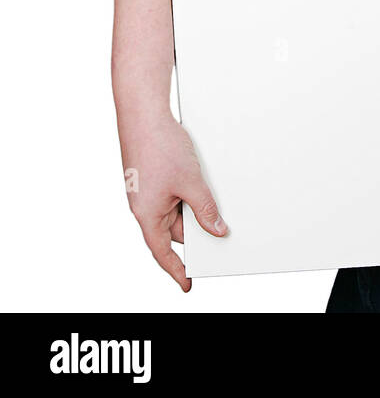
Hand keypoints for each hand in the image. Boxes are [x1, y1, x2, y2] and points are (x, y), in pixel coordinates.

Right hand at [118, 108, 227, 290]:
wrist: (143, 113)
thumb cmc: (159, 146)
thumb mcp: (190, 182)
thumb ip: (204, 209)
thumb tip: (216, 229)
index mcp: (147, 215)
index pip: (163, 252)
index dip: (177, 269)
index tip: (187, 283)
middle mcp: (144, 205)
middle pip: (173, 229)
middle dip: (194, 228)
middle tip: (218, 228)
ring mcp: (147, 190)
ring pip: (175, 208)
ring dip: (192, 205)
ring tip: (209, 194)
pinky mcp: (151, 175)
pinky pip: (172, 192)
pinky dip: (187, 191)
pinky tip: (199, 179)